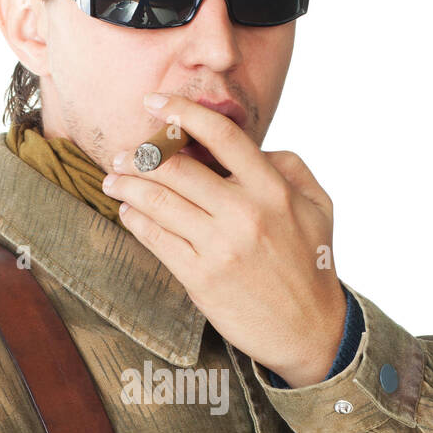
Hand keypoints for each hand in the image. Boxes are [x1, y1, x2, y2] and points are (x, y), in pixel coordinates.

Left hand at [101, 93, 347, 387]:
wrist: (310, 329)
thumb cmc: (312, 265)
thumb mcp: (319, 206)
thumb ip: (289, 166)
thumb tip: (254, 145)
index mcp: (273, 190)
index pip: (221, 136)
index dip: (183, 112)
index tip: (156, 103)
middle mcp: (244, 214)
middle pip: (177, 168)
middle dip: (141, 155)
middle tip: (123, 153)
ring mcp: (220, 246)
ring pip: (158, 202)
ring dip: (127, 185)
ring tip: (113, 178)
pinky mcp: (200, 277)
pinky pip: (156, 238)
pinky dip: (135, 220)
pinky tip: (127, 211)